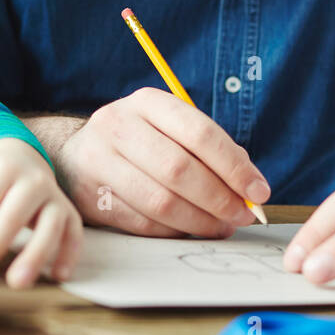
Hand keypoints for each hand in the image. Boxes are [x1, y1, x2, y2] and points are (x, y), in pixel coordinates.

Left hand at [0, 137, 81, 288]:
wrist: (21, 159)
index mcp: (2, 169)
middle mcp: (33, 179)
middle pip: (12, 216)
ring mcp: (54, 195)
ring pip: (49, 226)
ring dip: (33, 256)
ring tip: (17, 283)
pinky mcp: (69, 211)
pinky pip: (74, 233)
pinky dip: (69, 255)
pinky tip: (58, 276)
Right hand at [51, 88, 270, 237]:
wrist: (75, 153)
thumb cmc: (140, 143)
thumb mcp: (169, 129)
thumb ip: (210, 151)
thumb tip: (251, 187)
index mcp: (147, 102)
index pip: (199, 133)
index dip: (234, 166)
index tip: (258, 191)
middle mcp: (118, 125)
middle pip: (179, 169)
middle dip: (220, 199)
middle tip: (242, 216)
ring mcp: (98, 161)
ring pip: (160, 201)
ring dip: (200, 221)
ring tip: (221, 228)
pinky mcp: (89, 196)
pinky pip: (142, 223)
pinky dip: (173, 231)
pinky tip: (189, 229)